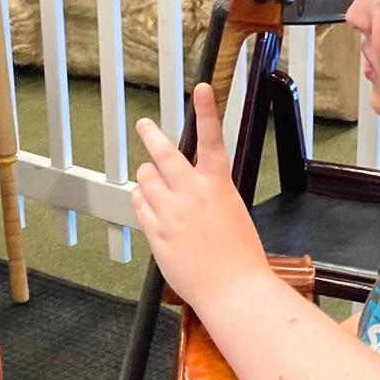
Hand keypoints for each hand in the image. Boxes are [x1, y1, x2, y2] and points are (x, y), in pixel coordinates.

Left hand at [133, 83, 269, 313]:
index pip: (212, 139)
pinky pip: (140, 205)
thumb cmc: (239, 256)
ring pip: (145, 178)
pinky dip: (143, 201)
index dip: (206, 111)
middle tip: (145, 125)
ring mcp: (171, 213)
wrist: (233, 290)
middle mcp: (192, 194)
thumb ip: (208, 193)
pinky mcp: (156, 233)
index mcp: (218, 186)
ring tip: (155, 184)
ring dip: (148, 177)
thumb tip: (186, 185)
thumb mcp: (232, 212)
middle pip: (163, 153)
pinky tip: (152, 208)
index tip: (201, 89)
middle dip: (151, 134)